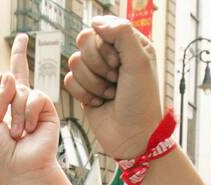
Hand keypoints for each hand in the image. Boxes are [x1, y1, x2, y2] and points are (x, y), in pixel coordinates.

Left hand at [0, 39, 60, 184]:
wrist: (24, 171)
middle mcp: (15, 105)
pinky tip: (29, 130)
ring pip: (21, 90)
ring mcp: (31, 107)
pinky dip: (29, 112)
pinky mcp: (46, 110)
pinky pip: (36, 96)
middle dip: (19, 54)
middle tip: (21, 36)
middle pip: (17, 73)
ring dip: (16, 113)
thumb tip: (11, 74)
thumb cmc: (2, 155)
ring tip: (17, 134)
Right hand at [64, 17, 163, 159]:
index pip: (102, 27)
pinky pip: (69, 80)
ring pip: (74, 61)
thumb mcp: (139, 62)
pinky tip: (99, 102)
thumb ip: (121, 33)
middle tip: (115, 79)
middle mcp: (111, 55)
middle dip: (98, 64)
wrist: (133, 137)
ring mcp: (96, 72)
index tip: (119, 64)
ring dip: (93, 82)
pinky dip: (84, 94)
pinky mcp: (84, 89)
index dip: (105, 46)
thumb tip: (95, 22)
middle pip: (84, 41)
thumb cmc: (141, 102)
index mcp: (128, 43)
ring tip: (109, 94)